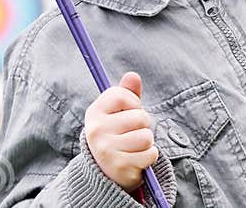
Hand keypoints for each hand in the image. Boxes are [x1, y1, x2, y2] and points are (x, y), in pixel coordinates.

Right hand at [84, 71, 158, 191]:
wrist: (105, 171)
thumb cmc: (116, 133)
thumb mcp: (117, 111)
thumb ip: (126, 92)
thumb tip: (133, 75)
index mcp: (94, 112)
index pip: (120, 96)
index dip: (133, 101)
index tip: (130, 110)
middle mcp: (96, 131)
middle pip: (139, 117)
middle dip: (144, 124)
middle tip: (133, 132)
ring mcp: (107, 150)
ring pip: (146, 137)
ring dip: (147, 142)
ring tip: (135, 145)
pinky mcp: (120, 167)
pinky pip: (150, 154)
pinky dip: (149, 156)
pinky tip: (137, 158)